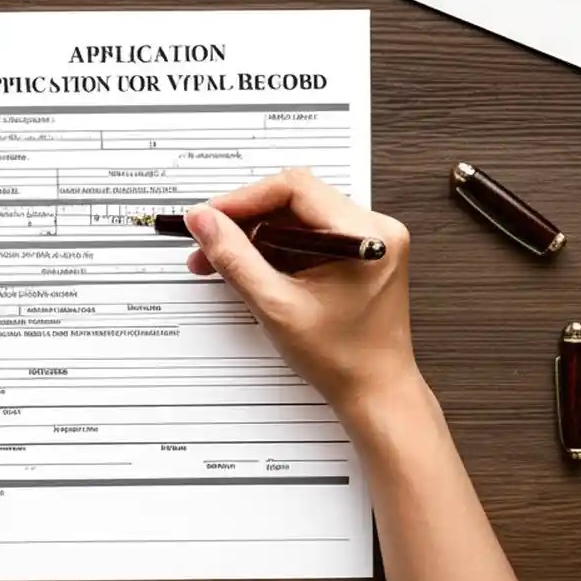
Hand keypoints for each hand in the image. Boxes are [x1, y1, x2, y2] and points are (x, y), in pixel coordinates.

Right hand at [183, 168, 414, 414]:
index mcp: (365, 235)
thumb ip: (235, 259)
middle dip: (245, 220)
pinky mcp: (357, 254)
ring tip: (220, 259)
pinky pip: (307, 236)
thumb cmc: (344, 359)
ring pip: (297, 218)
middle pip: (294, 200)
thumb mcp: (277, 307)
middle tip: (208, 240)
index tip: (210, 216)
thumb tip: (204, 222)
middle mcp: (373, 229)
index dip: (244, 199)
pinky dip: (274, 248)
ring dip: (255, 235)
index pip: (295, 188)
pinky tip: (248, 266)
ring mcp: (367, 241)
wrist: (375, 392)